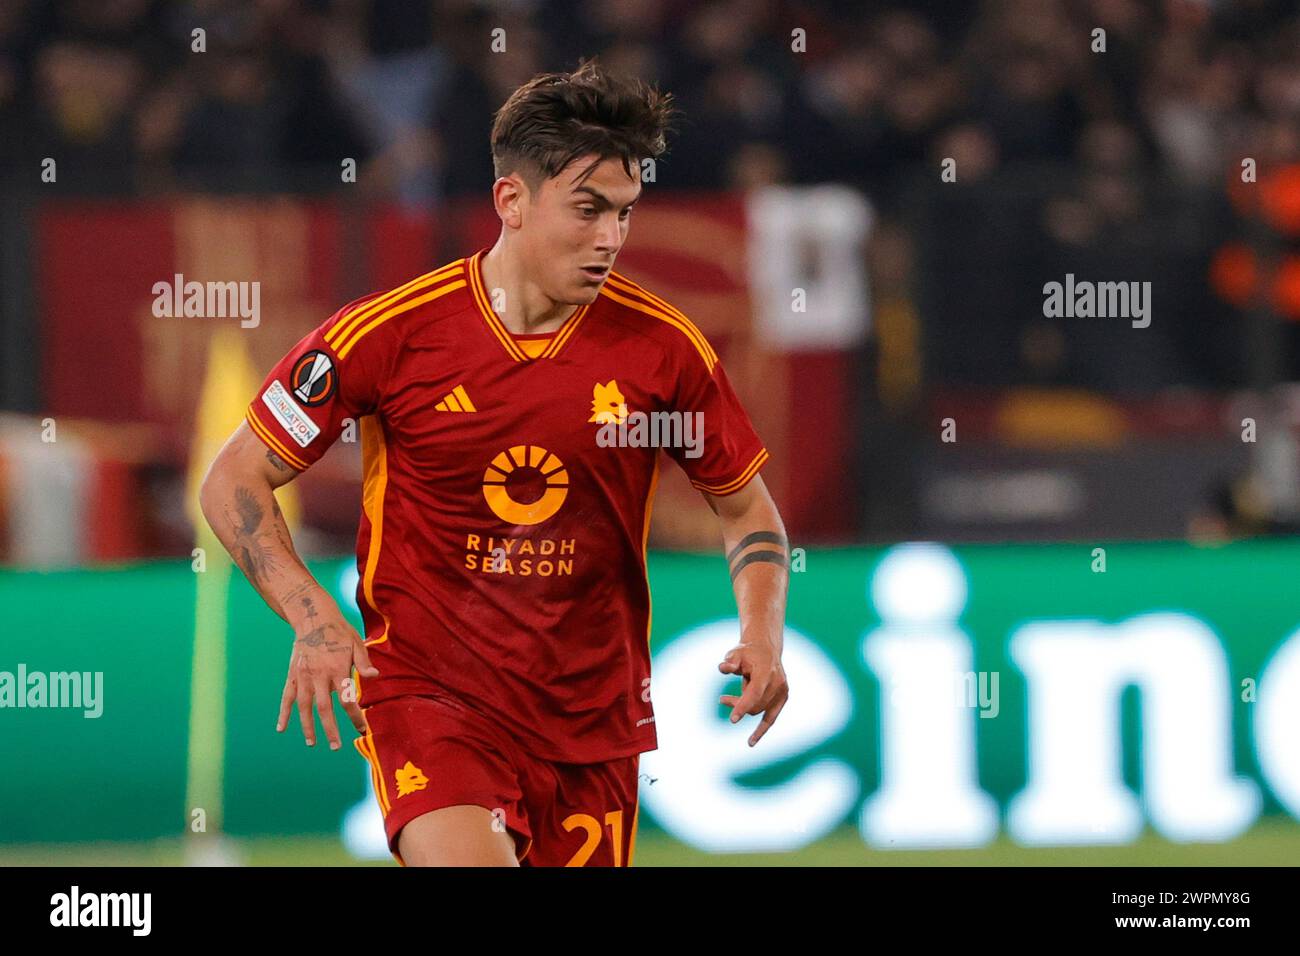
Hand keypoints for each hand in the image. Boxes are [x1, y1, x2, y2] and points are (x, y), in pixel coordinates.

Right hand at [276, 614, 378, 749]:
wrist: (312, 616)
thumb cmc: (339, 631)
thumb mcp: (356, 643)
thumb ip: (363, 662)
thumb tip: (375, 677)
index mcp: (337, 669)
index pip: (347, 699)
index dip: (354, 716)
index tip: (361, 729)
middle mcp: (318, 675)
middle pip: (324, 708)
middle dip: (330, 729)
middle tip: (335, 747)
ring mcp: (303, 676)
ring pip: (303, 706)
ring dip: (307, 726)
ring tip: (312, 743)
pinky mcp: (292, 675)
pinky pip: (286, 697)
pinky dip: (283, 713)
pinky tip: (281, 728)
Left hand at [717, 638, 788, 746]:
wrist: (766, 649)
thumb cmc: (747, 651)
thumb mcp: (736, 653)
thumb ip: (730, 662)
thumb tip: (723, 668)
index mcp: (767, 672)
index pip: (755, 693)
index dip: (743, 706)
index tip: (732, 719)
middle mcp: (778, 683)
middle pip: (755, 704)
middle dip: (737, 705)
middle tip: (722, 699)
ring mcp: (782, 691)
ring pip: (760, 711)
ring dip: (744, 709)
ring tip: (726, 699)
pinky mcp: (783, 698)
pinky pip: (771, 718)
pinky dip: (761, 729)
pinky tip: (751, 742)